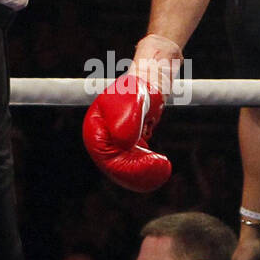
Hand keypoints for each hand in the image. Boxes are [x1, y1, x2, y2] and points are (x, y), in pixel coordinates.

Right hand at [82, 73, 170, 191]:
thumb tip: (124, 144)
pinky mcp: (128, 149)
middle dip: (139, 172)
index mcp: (95, 130)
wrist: (148, 86)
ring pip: (127, 170)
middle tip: (163, 168)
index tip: (152, 160)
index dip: (127, 165)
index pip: (105, 156)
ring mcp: (115, 147)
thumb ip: (127, 120)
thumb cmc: (137, 90)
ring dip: (146, 173)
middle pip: (116, 168)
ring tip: (164, 166)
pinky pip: (136, 166)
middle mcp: (103, 141)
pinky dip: (148, 168)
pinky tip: (161, 162)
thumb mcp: (132, 100)